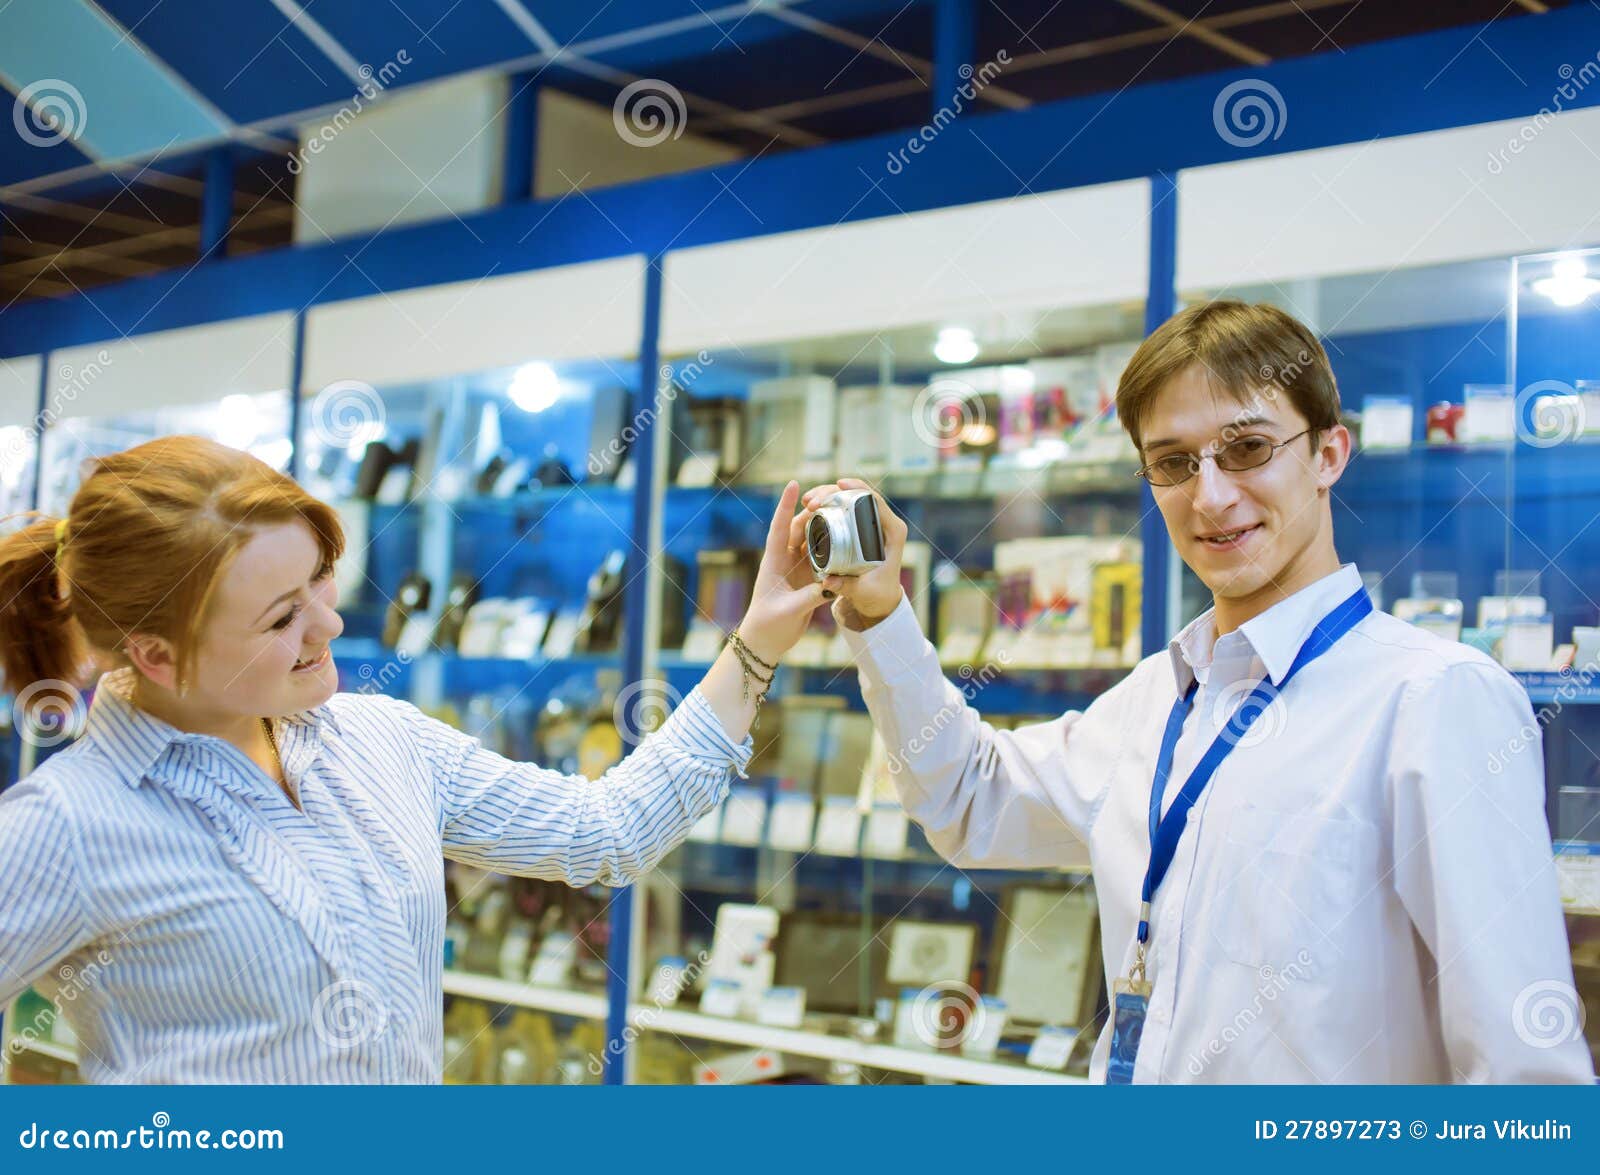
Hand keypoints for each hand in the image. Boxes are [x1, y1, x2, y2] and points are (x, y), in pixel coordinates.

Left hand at [735, 481, 829, 662]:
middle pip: (800, 529)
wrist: (764, 642)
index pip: (780, 527)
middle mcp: (784, 560)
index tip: (794, 484)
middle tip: (832, 499)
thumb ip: (810, 597)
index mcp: (774, 561)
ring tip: (843, 515)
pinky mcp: (806, 580)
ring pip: (813, 542)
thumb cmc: (768, 625)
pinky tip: (848, 544)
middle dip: (814, 512)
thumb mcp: (789, 611)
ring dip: (826, 529)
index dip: (785, 505)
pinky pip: (822, 559)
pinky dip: (833, 551)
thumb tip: (832, 585)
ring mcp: (796, 569)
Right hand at [790, 477, 906, 630]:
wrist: (880, 599)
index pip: (877, 502)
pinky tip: (810, 506)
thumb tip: (828, 582)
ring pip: (850, 498)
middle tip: (810, 501)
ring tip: (806, 502)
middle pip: (860, 495)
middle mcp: (885, 523)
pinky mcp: (862, 526)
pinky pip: (846, 508)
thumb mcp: (861, 592)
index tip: (838, 485)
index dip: (857, 489)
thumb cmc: (875, 595)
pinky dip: (828, 503)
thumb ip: (846, 587)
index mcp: (893, 533)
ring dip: (827, 495)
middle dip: (833, 492)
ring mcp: (873, 523)